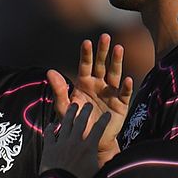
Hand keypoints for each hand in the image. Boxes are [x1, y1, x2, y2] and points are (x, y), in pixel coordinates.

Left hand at [40, 102, 112, 177]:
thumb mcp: (96, 172)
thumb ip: (101, 163)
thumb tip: (111, 163)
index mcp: (88, 147)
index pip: (98, 129)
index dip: (103, 120)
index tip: (107, 114)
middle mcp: (75, 141)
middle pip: (81, 122)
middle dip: (85, 112)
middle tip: (87, 105)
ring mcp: (61, 143)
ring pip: (66, 124)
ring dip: (70, 113)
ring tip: (73, 105)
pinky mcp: (49, 147)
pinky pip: (49, 134)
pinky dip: (50, 128)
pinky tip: (52, 124)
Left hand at [47, 34, 133, 161]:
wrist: (89, 141)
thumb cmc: (75, 123)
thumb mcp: (64, 107)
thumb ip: (59, 90)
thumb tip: (50, 71)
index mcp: (84, 83)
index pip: (85, 65)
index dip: (86, 54)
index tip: (86, 42)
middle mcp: (99, 84)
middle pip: (102, 65)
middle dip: (103, 51)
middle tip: (105, 36)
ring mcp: (111, 93)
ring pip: (115, 74)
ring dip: (117, 61)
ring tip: (119, 48)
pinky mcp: (121, 104)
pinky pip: (124, 93)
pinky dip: (125, 86)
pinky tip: (127, 79)